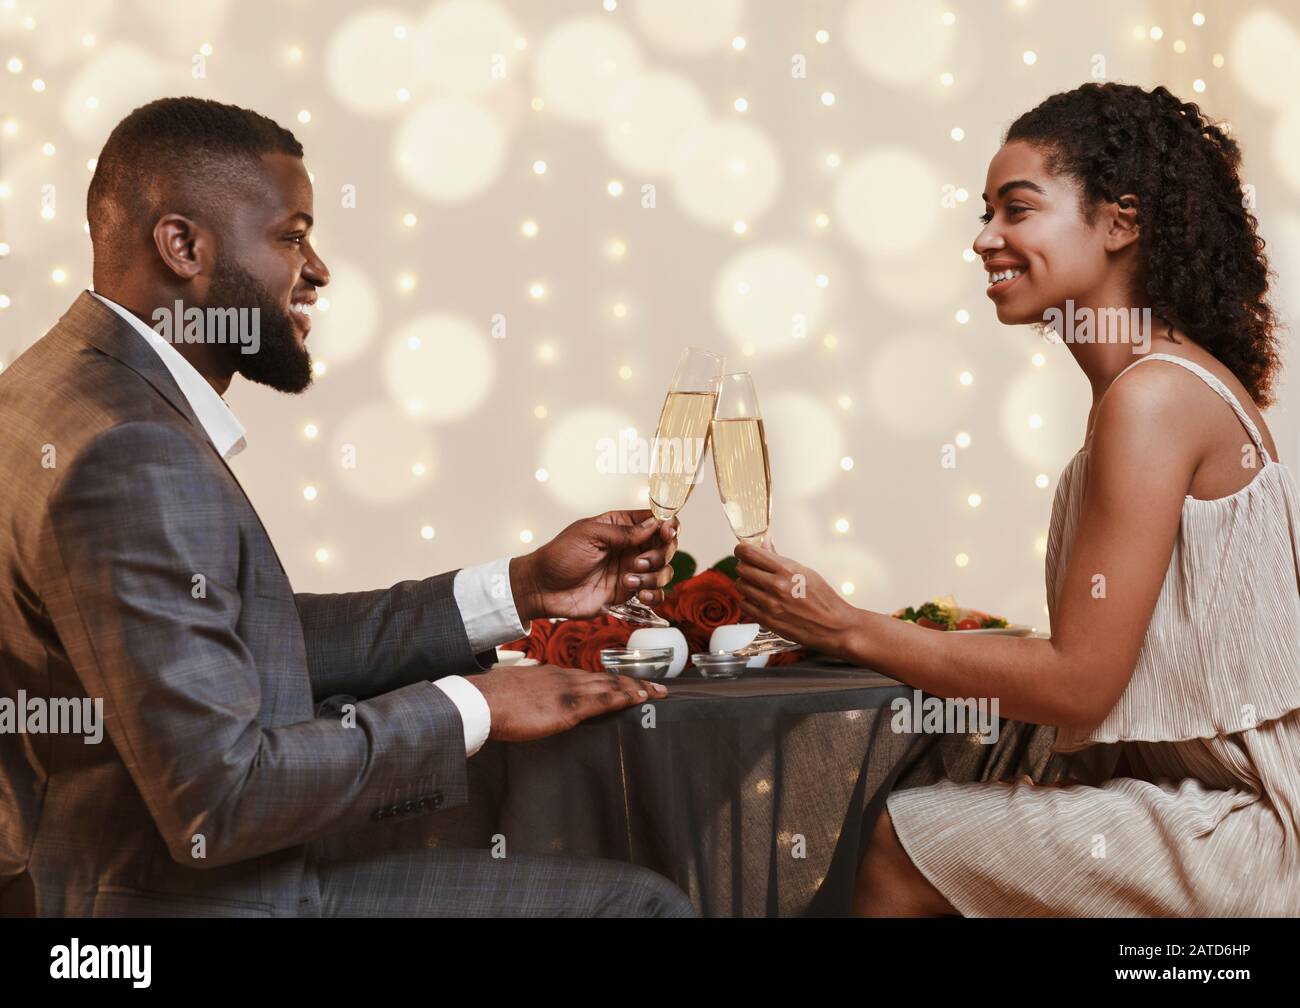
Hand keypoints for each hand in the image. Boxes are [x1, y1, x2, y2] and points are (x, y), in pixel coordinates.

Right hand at [471, 664, 667, 741]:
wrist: (483, 701)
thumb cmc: (492, 701)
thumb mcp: (516, 693)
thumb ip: (532, 697)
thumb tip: (536, 706)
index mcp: (551, 675)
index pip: (588, 677)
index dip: (609, 681)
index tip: (625, 684)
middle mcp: (565, 676)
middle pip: (604, 678)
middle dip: (631, 682)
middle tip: (655, 686)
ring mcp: (569, 689)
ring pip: (610, 685)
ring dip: (635, 688)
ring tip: (656, 692)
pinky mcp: (570, 705)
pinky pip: (605, 698)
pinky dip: (625, 696)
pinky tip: (641, 697)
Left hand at [509, 510, 678, 620]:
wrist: (542, 589)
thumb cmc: (559, 556)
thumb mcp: (589, 535)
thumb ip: (623, 532)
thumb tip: (654, 525)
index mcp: (620, 526)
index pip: (655, 520)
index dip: (668, 524)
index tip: (667, 531)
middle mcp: (630, 547)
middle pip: (666, 545)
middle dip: (661, 554)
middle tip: (639, 561)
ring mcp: (631, 570)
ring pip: (664, 571)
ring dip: (654, 576)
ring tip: (629, 580)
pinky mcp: (628, 593)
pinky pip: (655, 594)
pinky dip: (654, 595)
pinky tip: (640, 595)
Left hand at [733, 542, 858, 654]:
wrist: (834, 627)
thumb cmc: (823, 598)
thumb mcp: (805, 572)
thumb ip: (780, 559)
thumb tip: (764, 543)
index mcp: (786, 570)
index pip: (749, 553)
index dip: (741, 550)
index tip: (742, 550)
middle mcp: (776, 586)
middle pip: (741, 568)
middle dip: (744, 566)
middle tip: (751, 568)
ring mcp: (770, 604)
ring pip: (740, 586)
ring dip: (745, 583)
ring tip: (757, 585)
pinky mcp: (767, 621)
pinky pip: (744, 605)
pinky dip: (748, 600)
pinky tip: (759, 600)